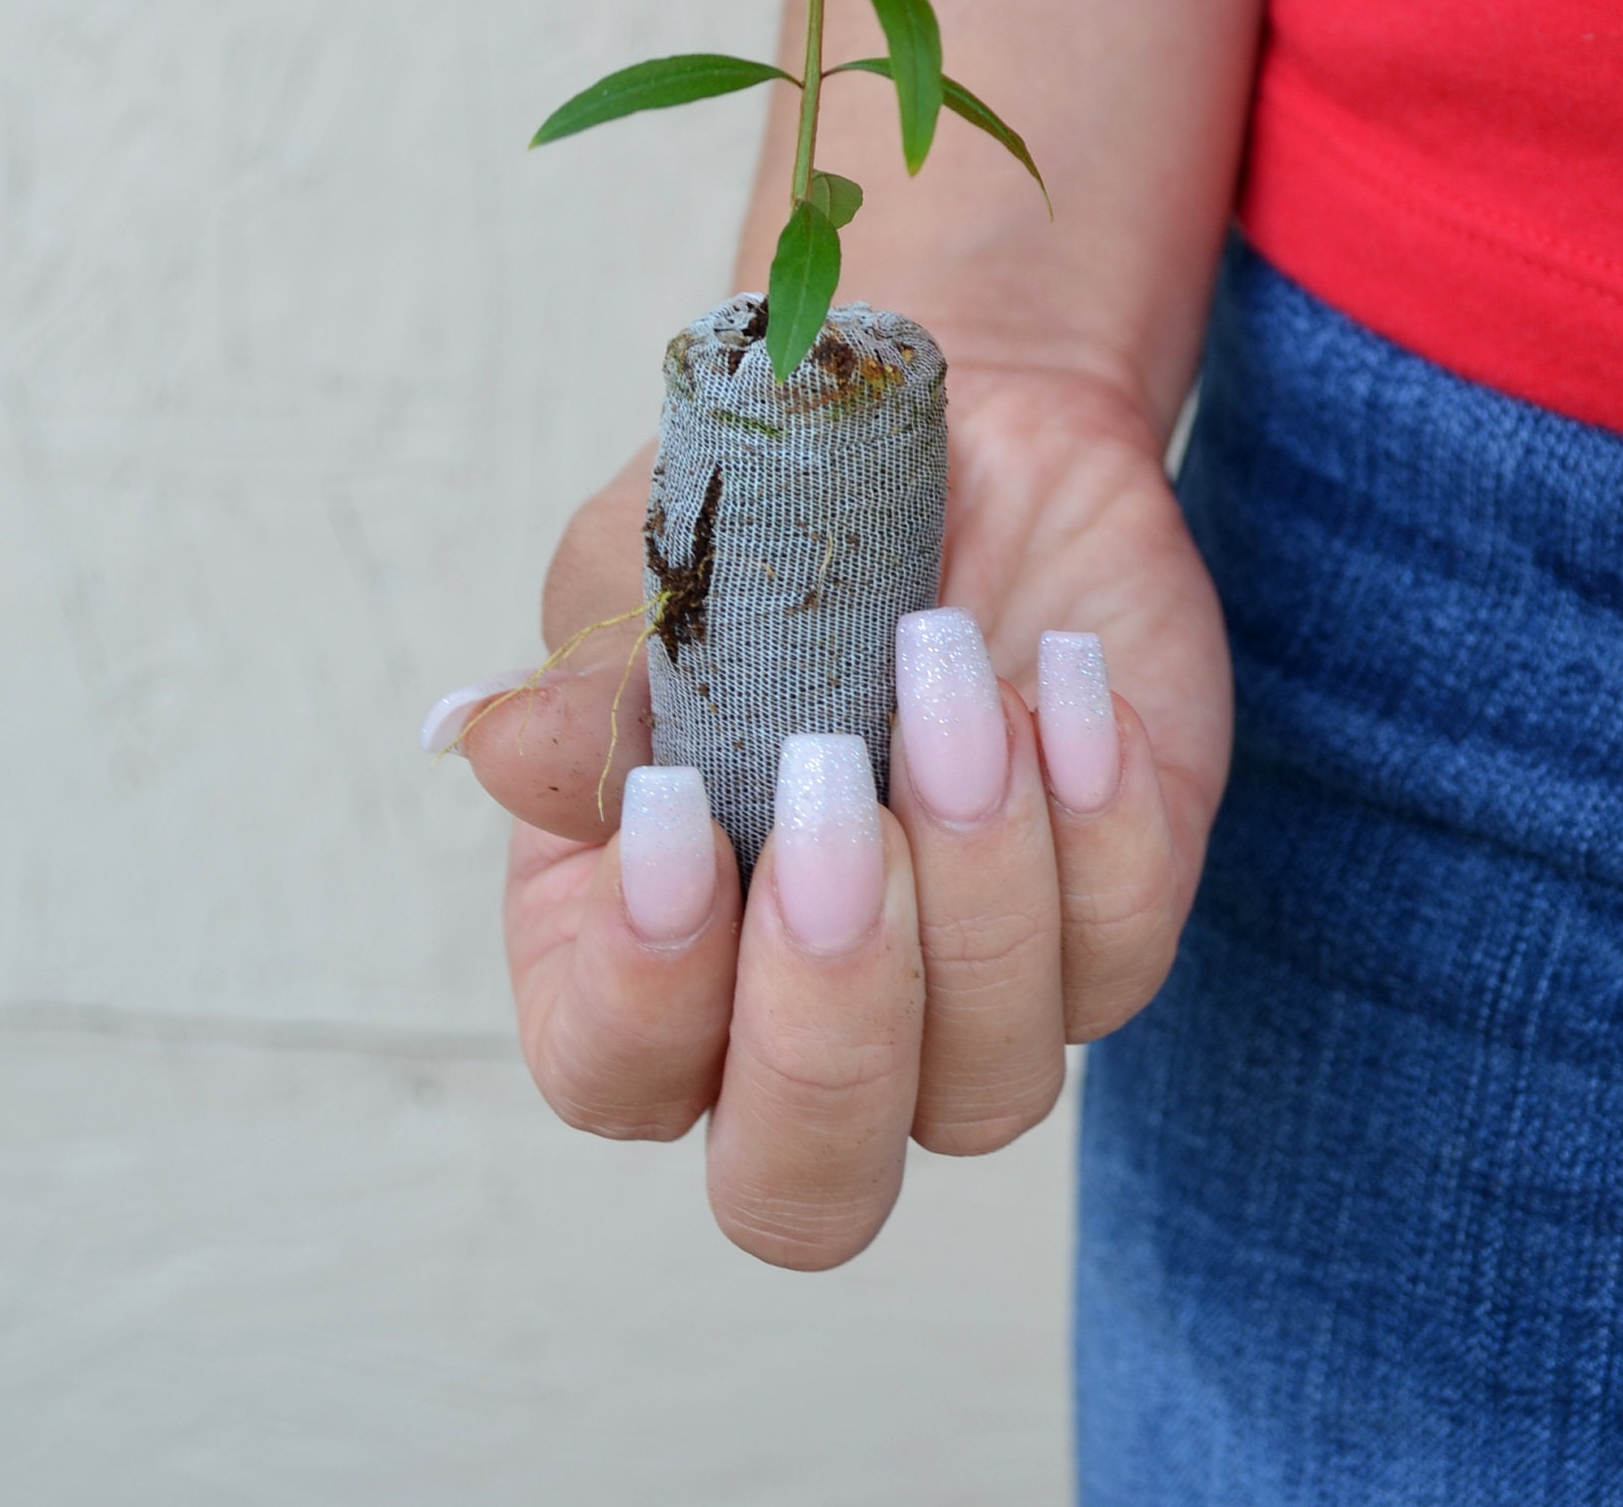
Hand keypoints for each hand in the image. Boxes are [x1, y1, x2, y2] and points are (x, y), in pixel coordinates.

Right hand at [434, 365, 1229, 1269]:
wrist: (961, 432)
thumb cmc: (775, 530)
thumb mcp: (661, 579)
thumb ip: (594, 686)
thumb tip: (499, 751)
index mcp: (639, 952)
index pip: (614, 1076)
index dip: (643, 989)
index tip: (678, 809)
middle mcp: (802, 1017)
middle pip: (805, 1189)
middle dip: (827, 1018)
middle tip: (833, 801)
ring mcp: (973, 994)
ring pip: (987, 1087)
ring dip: (976, 878)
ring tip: (947, 674)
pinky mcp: (1113, 919)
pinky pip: (1124, 952)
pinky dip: (1097, 819)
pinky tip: (1060, 675)